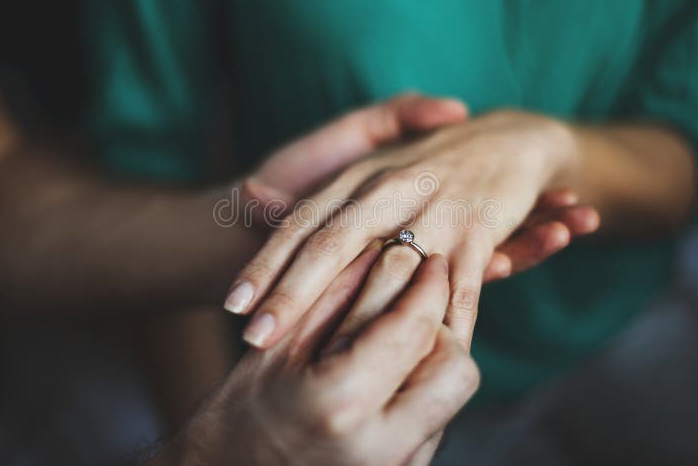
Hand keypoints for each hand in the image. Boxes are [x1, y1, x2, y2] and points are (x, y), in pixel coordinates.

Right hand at [152, 253, 478, 465]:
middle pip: (456, 368)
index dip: (427, 284)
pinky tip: (389, 372)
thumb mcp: (280, 344)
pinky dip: (422, 386)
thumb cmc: (241, 411)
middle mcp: (380, 447)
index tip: (426, 258)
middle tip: (415, 303)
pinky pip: (437, 421)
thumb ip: (339, 295)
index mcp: (341, 403)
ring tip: (399, 336)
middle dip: (442, 326)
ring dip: (435, 355)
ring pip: (453, 396)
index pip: (414, 329)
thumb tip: (388, 250)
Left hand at [228, 109, 595, 349]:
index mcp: (359, 177)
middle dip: (291, 295)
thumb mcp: (370, 165)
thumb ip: (320, 193)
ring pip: (386, 271)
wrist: (509, 139)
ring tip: (325, 361)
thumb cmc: (431, 162)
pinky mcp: (477, 230)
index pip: (301, 222)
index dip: (265, 263)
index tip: (233, 305)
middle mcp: (390, 190)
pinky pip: (453, 287)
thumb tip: (247, 197)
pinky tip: (413, 362)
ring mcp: (434, 210)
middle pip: (331, 245)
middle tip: (254, 338)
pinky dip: (433, 328)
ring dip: (354, 319)